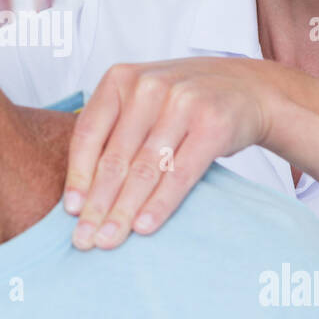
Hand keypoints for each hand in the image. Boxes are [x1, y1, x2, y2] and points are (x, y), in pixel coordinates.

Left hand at [62, 57, 274, 249]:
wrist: (247, 89)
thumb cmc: (182, 102)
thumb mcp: (142, 101)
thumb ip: (112, 132)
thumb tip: (80, 193)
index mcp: (121, 78)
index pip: (88, 133)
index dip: (77, 176)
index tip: (71, 211)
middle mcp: (149, 87)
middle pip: (115, 158)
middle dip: (97, 204)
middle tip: (84, 239)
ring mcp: (182, 104)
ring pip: (144, 170)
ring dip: (123, 211)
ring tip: (109, 240)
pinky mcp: (212, 126)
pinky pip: (179, 174)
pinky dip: (159, 205)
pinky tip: (143, 227)